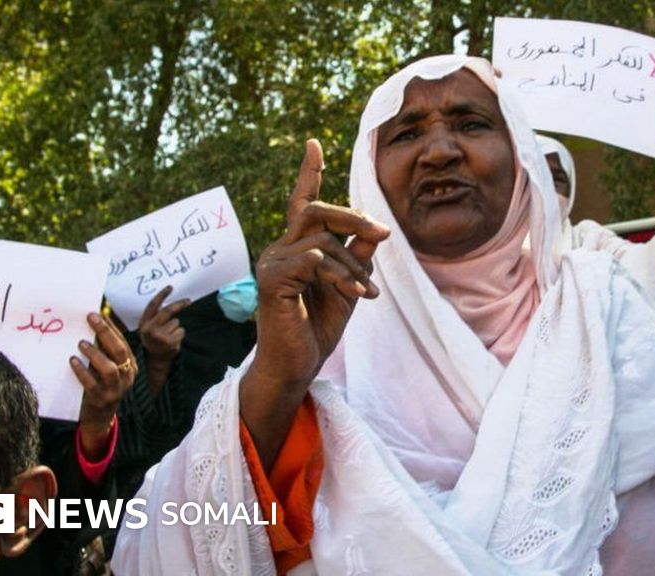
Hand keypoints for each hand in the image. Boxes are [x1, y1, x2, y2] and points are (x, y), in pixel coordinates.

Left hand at [71, 312, 136, 460]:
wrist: (100, 417)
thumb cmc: (101, 386)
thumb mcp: (107, 368)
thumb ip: (104, 350)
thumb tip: (95, 323)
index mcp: (131, 366)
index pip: (123, 342)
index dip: (111, 327)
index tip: (97, 313)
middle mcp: (127, 377)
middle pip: (119, 351)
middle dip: (105, 333)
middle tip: (91, 319)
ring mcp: (116, 390)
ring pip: (110, 368)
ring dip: (95, 353)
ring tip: (81, 343)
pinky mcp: (101, 400)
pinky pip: (92, 384)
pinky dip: (82, 371)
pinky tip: (72, 361)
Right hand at [139, 285, 188, 364]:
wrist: (156, 359)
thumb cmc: (155, 340)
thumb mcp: (150, 328)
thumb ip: (156, 316)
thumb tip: (171, 301)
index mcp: (144, 323)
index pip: (152, 305)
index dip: (161, 295)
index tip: (170, 287)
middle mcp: (150, 329)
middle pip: (168, 311)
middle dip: (179, 304)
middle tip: (188, 301)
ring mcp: (159, 336)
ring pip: (176, 322)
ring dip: (176, 327)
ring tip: (169, 335)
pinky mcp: (169, 342)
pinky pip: (181, 331)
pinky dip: (180, 334)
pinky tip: (173, 341)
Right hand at [246, 139, 389, 393]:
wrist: (298, 364)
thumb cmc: (318, 326)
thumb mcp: (348, 285)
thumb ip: (357, 255)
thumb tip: (376, 229)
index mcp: (296, 246)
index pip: (302, 203)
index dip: (308, 173)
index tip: (312, 143)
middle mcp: (280, 248)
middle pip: (315, 210)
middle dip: (352, 216)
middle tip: (383, 232)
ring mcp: (272, 262)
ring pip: (321, 238)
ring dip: (353, 263)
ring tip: (367, 290)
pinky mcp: (272, 280)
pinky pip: (313, 260)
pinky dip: (339, 274)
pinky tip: (354, 293)